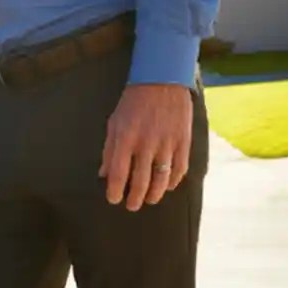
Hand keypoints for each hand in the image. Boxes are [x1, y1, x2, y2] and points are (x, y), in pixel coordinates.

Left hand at [98, 84, 193, 211]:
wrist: (162, 81)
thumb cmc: (133, 103)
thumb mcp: (114, 123)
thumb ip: (109, 150)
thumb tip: (103, 174)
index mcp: (126, 139)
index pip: (119, 174)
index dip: (115, 191)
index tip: (113, 199)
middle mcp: (146, 144)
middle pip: (141, 181)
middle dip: (135, 198)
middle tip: (132, 206)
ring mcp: (167, 143)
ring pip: (162, 179)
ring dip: (155, 194)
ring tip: (149, 200)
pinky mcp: (183, 141)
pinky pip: (180, 168)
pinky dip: (173, 181)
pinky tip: (168, 186)